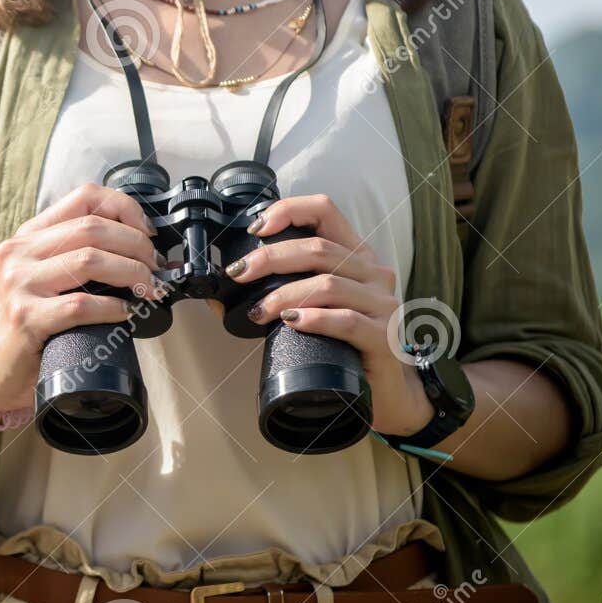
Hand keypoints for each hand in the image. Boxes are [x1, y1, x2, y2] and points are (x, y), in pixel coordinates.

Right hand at [0, 183, 159, 410]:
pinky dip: (112, 307)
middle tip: (155, 268)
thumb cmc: (35, 320)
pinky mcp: (25, 317)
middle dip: (137, 246)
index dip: (125, 208)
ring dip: (131, 274)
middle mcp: (20, 251)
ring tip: (148, 289)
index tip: (147, 233)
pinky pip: (80, 304)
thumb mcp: (49, 275)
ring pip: (89, 261)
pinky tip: (125, 312)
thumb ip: (81, 253)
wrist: (0, 368)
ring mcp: (19, 283)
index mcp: (30, 234)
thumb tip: (146, 248)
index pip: (85, 196)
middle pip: (92, 228)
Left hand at [227, 194, 433, 436]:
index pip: (325, 210)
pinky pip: (346, 320)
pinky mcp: (384, 337)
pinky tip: (292, 323)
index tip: (255, 229)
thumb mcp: (315, 308)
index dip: (288, 210)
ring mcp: (383, 304)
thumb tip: (217, 297)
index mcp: (355, 256)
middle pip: (319, 249)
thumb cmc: (343, 345)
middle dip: (271, 258)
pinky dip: (315, 319)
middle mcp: (373, 273)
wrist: (384, 391)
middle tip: (239, 274)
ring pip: (329, 285)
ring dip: (285, 295)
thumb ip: (280, 292)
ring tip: (258, 312)